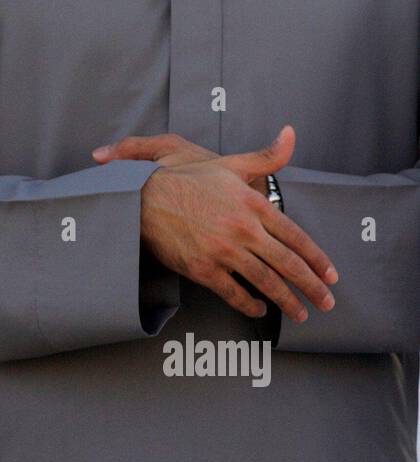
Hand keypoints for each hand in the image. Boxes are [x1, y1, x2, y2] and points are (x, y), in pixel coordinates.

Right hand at [101, 126, 338, 322]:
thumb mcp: (230, 163)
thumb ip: (266, 156)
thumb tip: (291, 134)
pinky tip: (260, 310)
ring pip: (265, 281)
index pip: (295, 236)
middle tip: (326, 302)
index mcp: (255, 205)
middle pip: (287, 263)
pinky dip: (248, 304)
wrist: (145, 197)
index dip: (316, 258)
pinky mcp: (202, 268)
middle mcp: (244, 230)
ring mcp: (223, 251)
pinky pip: (232, 292)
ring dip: (286, 300)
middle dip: (311, 286)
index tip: (330, 274)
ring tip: (300, 314)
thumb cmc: (186, 180)